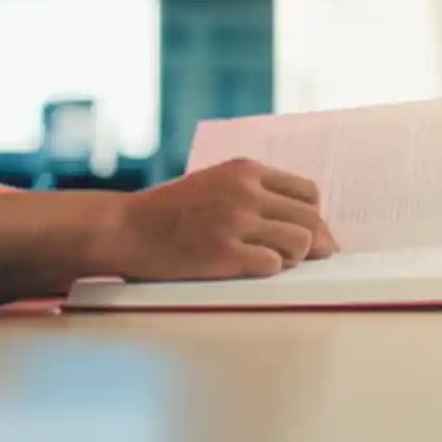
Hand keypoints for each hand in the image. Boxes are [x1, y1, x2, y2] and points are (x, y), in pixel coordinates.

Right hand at [113, 158, 338, 280]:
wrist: (126, 227)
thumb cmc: (171, 211)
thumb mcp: (216, 183)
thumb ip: (256, 193)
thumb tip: (306, 222)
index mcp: (246, 170)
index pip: (308, 192)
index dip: (313, 216)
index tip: (308, 232)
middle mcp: (246, 192)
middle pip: (311, 219)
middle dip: (315, 241)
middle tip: (309, 257)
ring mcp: (237, 222)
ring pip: (300, 242)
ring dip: (293, 257)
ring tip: (273, 260)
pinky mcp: (225, 253)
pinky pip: (273, 265)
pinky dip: (268, 270)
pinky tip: (250, 268)